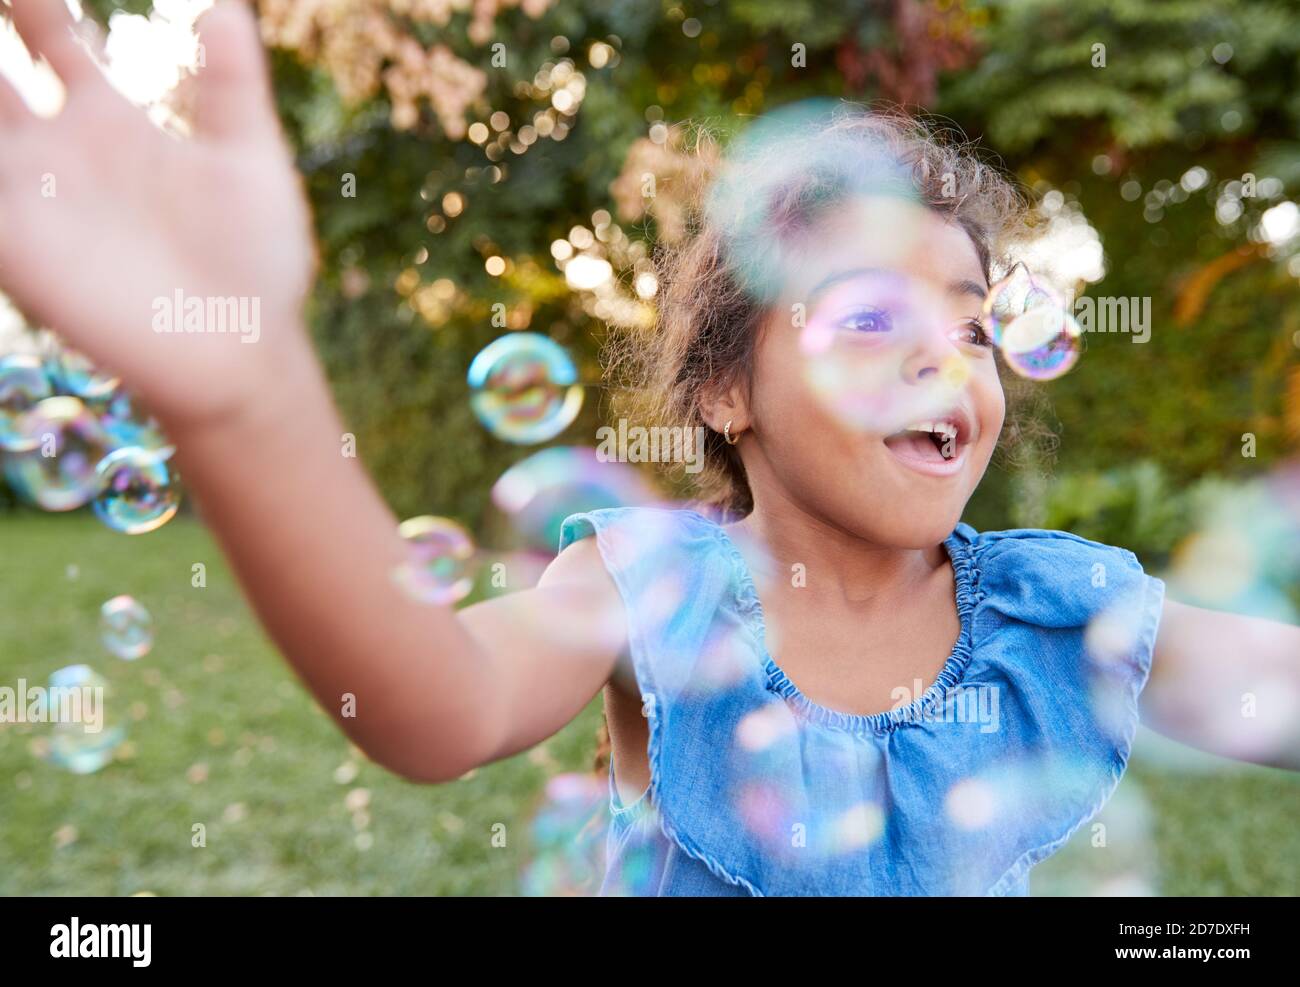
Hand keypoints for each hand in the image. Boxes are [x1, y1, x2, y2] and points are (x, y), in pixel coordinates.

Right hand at [0, 0, 315, 429]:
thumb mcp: (249, 158)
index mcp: (111, 125)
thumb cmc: (255, 264)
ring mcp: (32, 199)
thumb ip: (232, 82)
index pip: (53, 41)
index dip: (34, 3)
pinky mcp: (16, 247)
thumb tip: (224, 3)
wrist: (244, 353)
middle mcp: (61, 155)